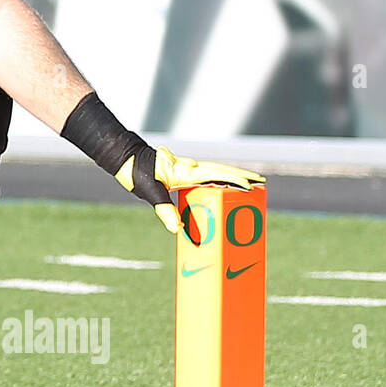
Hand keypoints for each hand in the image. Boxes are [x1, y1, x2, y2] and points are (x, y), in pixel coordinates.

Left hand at [115, 146, 264, 232]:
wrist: (124, 156)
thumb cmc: (135, 172)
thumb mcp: (149, 193)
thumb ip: (164, 210)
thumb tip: (177, 229)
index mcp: (186, 172)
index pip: (218, 175)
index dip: (237, 180)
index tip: (254, 185)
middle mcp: (189, 168)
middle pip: (221, 171)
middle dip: (241, 177)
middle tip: (261, 183)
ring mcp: (185, 168)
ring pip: (214, 171)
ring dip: (231, 177)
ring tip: (247, 185)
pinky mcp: (180, 171)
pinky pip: (204, 175)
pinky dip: (217, 179)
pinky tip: (219, 187)